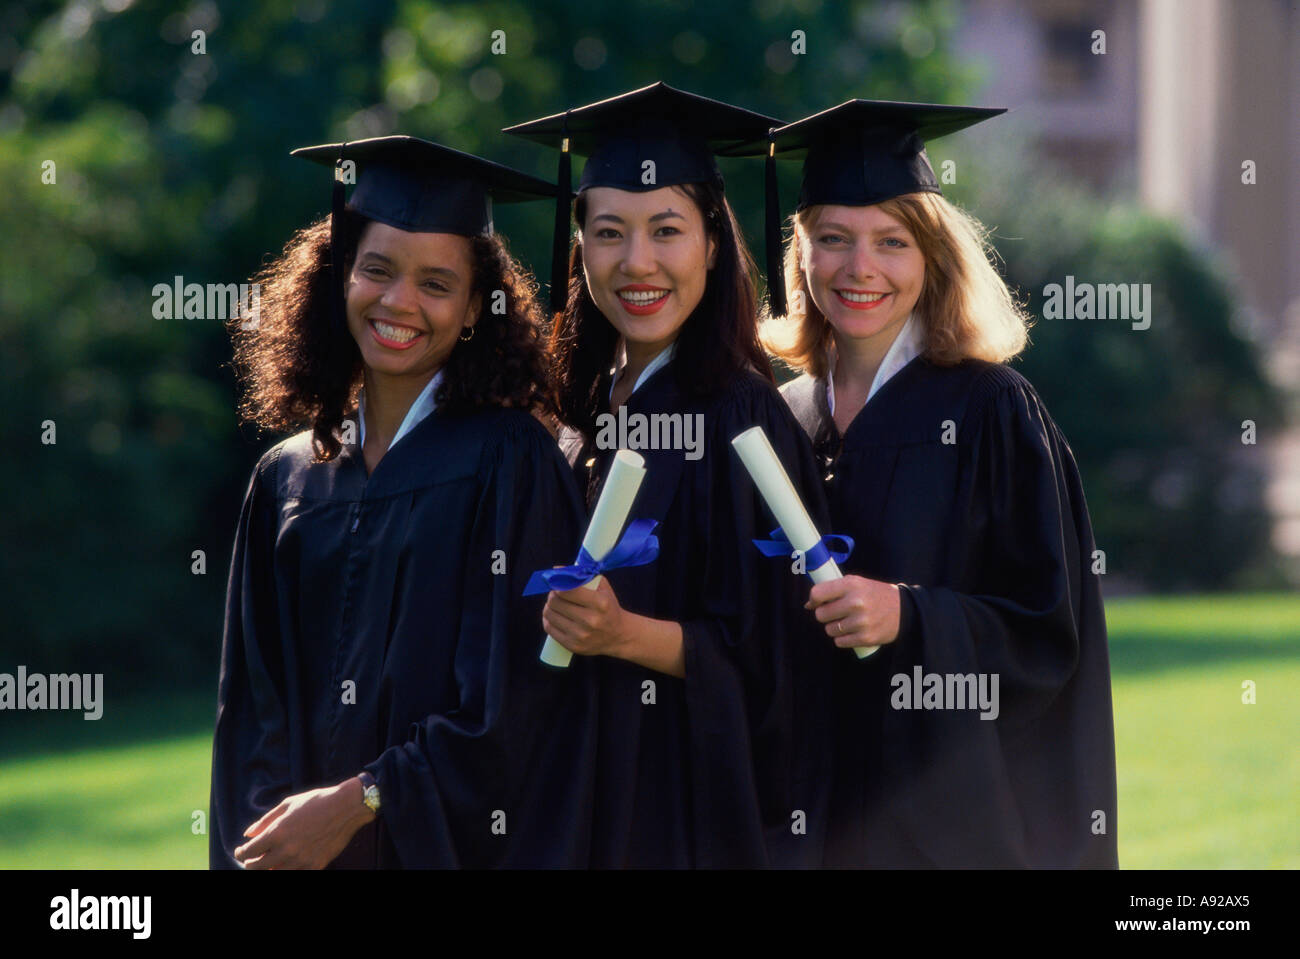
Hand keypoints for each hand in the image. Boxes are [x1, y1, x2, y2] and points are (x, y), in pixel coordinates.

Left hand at [234, 778, 373, 869]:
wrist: (346, 808)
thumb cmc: (316, 801)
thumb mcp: (288, 805)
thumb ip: (265, 820)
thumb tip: (248, 834)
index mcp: (277, 833)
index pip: (248, 852)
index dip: (240, 853)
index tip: (241, 850)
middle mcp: (286, 850)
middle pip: (256, 868)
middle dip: (250, 864)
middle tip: (252, 859)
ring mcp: (301, 861)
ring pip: (273, 874)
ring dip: (267, 869)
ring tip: (268, 862)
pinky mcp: (315, 867)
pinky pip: (294, 875)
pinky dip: (286, 871)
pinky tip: (286, 864)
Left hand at [542, 575, 628, 657]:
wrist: (619, 636)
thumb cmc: (609, 607)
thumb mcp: (603, 588)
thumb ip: (582, 575)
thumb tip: (556, 570)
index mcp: (600, 603)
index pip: (566, 590)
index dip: (557, 584)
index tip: (558, 583)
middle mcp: (591, 620)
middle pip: (555, 602)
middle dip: (552, 595)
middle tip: (556, 593)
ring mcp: (581, 635)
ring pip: (549, 614)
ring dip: (548, 606)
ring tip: (555, 604)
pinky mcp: (573, 645)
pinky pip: (549, 629)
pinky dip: (548, 619)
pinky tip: (554, 615)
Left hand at [805, 575, 900, 649]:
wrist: (904, 610)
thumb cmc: (875, 595)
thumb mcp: (857, 583)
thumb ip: (833, 590)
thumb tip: (808, 604)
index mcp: (851, 584)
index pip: (818, 594)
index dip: (814, 600)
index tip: (817, 602)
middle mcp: (856, 602)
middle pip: (820, 615)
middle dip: (825, 615)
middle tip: (836, 613)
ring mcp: (861, 621)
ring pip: (829, 630)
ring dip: (835, 627)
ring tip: (847, 621)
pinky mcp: (865, 638)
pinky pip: (839, 642)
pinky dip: (843, 638)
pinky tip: (853, 631)